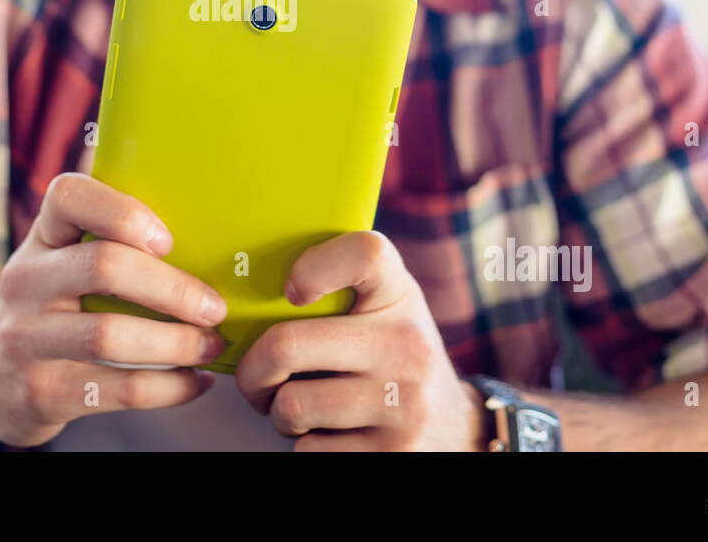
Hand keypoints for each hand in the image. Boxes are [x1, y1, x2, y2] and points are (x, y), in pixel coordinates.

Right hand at [0, 173, 227, 446]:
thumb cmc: (45, 303)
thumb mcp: (57, 255)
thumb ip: (104, 228)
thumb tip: (191, 200)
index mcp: (42, 237)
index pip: (68, 196)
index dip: (122, 211)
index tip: (168, 239)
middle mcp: (26, 281)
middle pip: (103, 267)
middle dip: (172, 288)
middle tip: (213, 306)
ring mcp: (27, 339)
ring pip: (110, 335)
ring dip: (177, 342)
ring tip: (211, 345)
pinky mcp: (41, 392)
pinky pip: (118, 390)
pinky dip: (170, 387)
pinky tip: (195, 380)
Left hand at [235, 230, 486, 450]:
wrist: (455, 428)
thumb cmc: (395, 353)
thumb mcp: (387, 304)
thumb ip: (341, 282)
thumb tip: (253, 292)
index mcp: (399, 294)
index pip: (363, 253)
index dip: (314, 266)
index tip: (292, 292)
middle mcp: (406, 344)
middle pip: (286, 345)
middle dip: (253, 371)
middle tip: (257, 379)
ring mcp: (403, 404)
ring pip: (291, 407)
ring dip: (280, 414)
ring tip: (298, 408)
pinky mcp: (392, 454)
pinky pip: (309, 450)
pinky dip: (306, 445)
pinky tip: (329, 434)